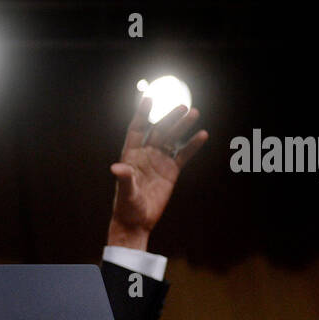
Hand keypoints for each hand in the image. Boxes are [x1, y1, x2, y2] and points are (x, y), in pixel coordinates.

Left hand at [107, 96, 207, 250]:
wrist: (137, 222)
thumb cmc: (126, 207)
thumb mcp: (125, 193)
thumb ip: (124, 179)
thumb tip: (116, 168)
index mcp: (131, 155)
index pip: (137, 130)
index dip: (142, 114)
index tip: (149, 98)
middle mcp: (145, 155)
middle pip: (158, 131)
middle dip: (169, 118)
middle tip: (182, 106)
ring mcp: (158, 161)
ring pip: (171, 139)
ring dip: (182, 127)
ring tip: (194, 113)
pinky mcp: (170, 171)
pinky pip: (183, 155)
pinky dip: (192, 145)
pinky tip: (202, 135)